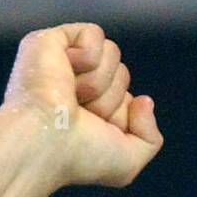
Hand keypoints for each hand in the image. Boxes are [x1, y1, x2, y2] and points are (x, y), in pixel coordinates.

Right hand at [2, 22, 162, 187]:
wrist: (45, 142)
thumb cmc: (80, 158)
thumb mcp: (128, 162)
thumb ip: (150, 137)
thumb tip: (145, 99)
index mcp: (91, 112)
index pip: (129, 98)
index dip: (121, 117)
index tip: (95, 132)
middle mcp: (75, 86)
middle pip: (123, 74)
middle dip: (111, 99)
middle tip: (81, 114)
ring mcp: (62, 63)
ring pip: (112, 53)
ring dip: (100, 82)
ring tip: (71, 97)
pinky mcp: (50, 41)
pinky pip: (94, 35)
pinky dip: (88, 57)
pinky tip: (64, 74)